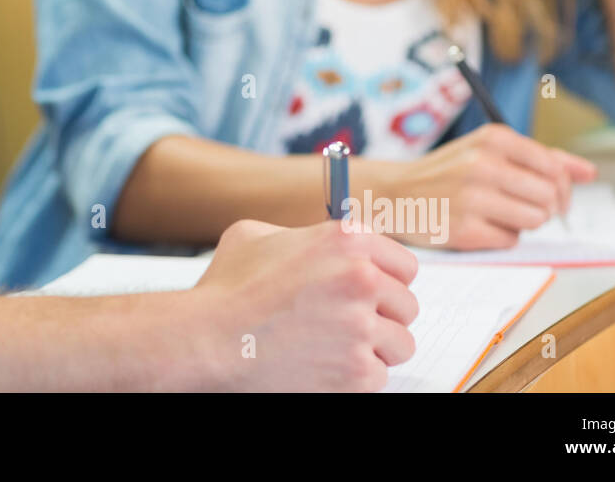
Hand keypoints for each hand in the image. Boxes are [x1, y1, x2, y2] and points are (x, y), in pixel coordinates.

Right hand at [193, 218, 418, 390]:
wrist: (208, 338)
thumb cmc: (227, 289)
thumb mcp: (256, 235)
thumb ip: (299, 235)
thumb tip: (317, 245)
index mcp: (345, 239)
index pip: (404, 265)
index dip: (388, 280)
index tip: (374, 292)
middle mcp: (361, 278)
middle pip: (406, 305)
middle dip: (382, 316)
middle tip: (350, 323)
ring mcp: (361, 326)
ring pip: (400, 343)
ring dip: (375, 348)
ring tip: (338, 347)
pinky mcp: (357, 370)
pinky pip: (380, 376)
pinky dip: (356, 377)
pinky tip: (326, 366)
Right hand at [377, 123, 596, 248]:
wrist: (395, 193)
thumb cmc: (448, 172)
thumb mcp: (487, 151)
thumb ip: (541, 159)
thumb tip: (590, 173)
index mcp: (493, 139)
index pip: (555, 167)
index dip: (562, 187)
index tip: (553, 196)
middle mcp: (483, 165)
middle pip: (549, 197)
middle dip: (543, 207)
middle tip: (521, 206)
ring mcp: (472, 198)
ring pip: (535, 220)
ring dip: (524, 223)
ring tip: (498, 214)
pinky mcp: (465, 230)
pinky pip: (511, 241)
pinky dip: (501, 237)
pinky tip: (480, 226)